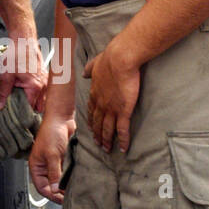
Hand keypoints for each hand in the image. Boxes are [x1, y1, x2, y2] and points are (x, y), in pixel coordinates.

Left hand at [0, 32, 46, 111]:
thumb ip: (3, 93)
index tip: (16, 116)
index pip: (31, 108)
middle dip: (29, 109)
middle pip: (38, 106)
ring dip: (33, 101)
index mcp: (35, 87)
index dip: (23, 113)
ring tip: (22, 100)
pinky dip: (36, 93)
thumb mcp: (6, 75)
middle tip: (18, 110)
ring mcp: (46, 81)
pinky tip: (27, 91)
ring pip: (42, 99)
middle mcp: (43, 85)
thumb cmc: (17, 54)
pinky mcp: (45, 76)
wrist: (23, 40)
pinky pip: (43, 91)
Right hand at [29, 114, 75, 202]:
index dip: (52, 196)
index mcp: (37, 167)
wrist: (63, 118)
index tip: (62, 201)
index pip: (42, 188)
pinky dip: (72, 177)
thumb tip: (55, 189)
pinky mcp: (65, 160)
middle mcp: (45, 167)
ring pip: (60, 180)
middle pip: (51, 186)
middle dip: (60, 192)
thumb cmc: (52, 132)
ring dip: (67, 185)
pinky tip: (78, 180)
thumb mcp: (52, 155)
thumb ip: (54, 173)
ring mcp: (55, 164)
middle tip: (71, 198)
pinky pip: (68, 172)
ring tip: (75, 190)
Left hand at [84, 37, 140, 153]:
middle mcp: (101, 104)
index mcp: (95, 93)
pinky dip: (123, 140)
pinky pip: (122, 130)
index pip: (91, 110)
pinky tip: (124, 148)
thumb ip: (89, 70)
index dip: (91, 120)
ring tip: (107, 149)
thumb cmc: (109, 59)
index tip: (91, 127)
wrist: (120, 59)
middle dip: (97, 134)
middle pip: (98, 123)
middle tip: (98, 143)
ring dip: (107, 140)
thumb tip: (83, 73)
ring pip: (107, 129)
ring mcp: (111, 109)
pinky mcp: (123, 111)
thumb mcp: (95, 64)